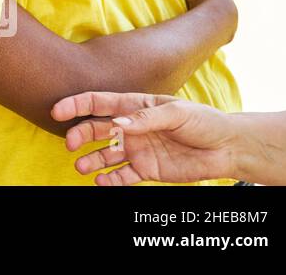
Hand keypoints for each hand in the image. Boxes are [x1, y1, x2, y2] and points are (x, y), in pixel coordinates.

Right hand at [52, 91, 239, 184]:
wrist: (227, 148)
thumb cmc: (204, 122)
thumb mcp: (177, 112)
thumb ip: (146, 118)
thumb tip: (117, 123)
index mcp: (135, 106)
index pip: (100, 103)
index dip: (77, 105)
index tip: (58, 111)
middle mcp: (132, 128)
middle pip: (97, 129)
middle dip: (80, 135)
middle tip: (70, 144)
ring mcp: (138, 149)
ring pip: (106, 155)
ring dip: (91, 160)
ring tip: (81, 167)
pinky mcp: (147, 169)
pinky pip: (123, 176)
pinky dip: (110, 180)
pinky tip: (101, 181)